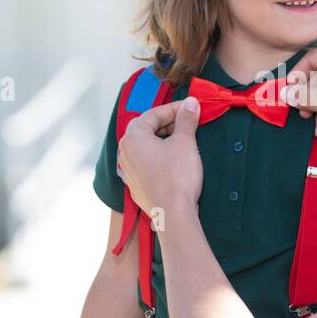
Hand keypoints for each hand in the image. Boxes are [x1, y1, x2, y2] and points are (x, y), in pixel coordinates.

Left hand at [117, 96, 202, 218]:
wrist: (172, 214)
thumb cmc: (177, 176)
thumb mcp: (185, 142)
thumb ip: (186, 119)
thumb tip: (190, 103)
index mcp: (133, 137)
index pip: (153, 113)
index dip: (175, 108)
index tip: (191, 108)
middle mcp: (125, 152)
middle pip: (148, 129)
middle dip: (170, 124)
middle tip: (190, 123)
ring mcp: (129, 171)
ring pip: (147, 147)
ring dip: (165, 141)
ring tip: (185, 141)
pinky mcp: (136, 186)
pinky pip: (148, 164)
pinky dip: (161, 158)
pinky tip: (176, 162)